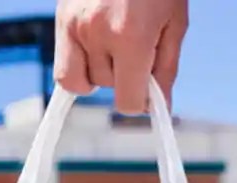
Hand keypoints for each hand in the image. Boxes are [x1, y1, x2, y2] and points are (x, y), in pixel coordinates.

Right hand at [54, 0, 187, 112]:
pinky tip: (92, 56)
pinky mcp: (61, 22)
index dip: (141, 102)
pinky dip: (77, 71)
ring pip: (83, 81)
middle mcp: (98, 34)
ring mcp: (74, 27)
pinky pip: (63, 71)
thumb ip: (166, 68)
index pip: (127, 100)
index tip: (149, 94)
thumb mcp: (175, 23)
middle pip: (107, 88)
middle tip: (137, 47)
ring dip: (100, 71)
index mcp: (131, 37)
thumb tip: (159, 108)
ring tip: (114, 43)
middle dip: (123, 76)